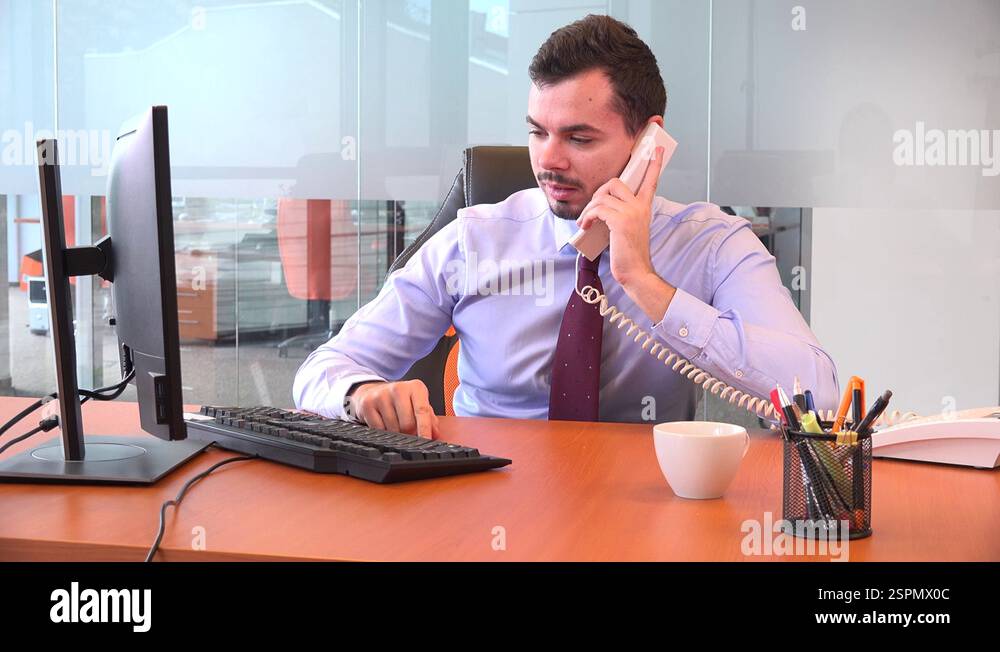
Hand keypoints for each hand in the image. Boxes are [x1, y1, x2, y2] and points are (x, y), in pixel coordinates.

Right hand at [348, 380, 441, 439]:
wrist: (373, 391)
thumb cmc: (400, 400)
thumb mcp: (417, 403)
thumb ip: (429, 418)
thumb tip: (435, 434)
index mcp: (415, 387)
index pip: (422, 410)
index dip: (425, 429)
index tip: (426, 441)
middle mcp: (398, 388)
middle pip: (407, 424)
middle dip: (410, 434)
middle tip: (409, 433)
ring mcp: (381, 395)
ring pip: (393, 429)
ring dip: (396, 433)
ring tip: (395, 425)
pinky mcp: (368, 404)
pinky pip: (378, 429)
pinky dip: (383, 432)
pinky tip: (384, 424)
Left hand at [576, 145, 664, 287]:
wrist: (635, 271)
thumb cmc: (628, 253)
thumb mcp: (627, 228)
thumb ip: (621, 212)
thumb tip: (602, 204)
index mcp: (644, 207)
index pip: (651, 181)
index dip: (655, 164)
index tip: (658, 150)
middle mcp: (640, 206)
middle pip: (616, 182)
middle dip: (598, 193)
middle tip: (592, 210)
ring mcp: (631, 212)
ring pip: (602, 197)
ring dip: (588, 209)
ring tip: (586, 222)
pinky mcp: (620, 221)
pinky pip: (598, 209)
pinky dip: (587, 217)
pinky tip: (586, 226)